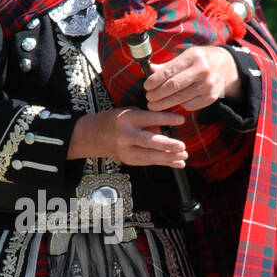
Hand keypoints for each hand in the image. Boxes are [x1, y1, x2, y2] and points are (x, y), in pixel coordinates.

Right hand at [68, 107, 188, 167]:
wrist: (92, 136)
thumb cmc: (115, 121)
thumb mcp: (129, 113)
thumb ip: (147, 120)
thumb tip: (166, 129)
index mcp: (126, 119)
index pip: (149, 119)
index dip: (166, 119)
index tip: (181, 120)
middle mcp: (125, 135)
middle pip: (149, 141)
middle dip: (167, 145)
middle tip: (182, 146)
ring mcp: (126, 150)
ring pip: (150, 156)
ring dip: (169, 158)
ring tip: (183, 157)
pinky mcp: (128, 160)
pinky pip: (148, 162)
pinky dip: (164, 162)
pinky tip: (177, 163)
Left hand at [144, 45, 240, 112]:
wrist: (225, 66)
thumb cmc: (199, 60)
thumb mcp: (185, 57)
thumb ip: (167, 65)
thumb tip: (149, 70)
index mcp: (193, 57)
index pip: (169, 71)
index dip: (155, 81)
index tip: (146, 86)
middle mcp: (202, 70)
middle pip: (173, 87)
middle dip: (157, 94)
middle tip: (149, 98)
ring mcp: (208, 84)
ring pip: (180, 99)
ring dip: (164, 104)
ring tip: (154, 105)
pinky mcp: (212, 97)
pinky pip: (190, 106)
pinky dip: (180, 106)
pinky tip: (174, 103)